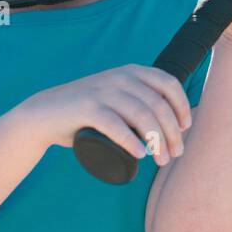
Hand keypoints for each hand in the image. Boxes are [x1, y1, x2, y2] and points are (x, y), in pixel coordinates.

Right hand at [18, 64, 192, 165]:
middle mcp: (119, 77)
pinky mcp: (86, 108)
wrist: (45, 113)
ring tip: (161, 160)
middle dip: (172, 132)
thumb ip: (139, 101)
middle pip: (158, 105)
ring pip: (141, 115)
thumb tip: (174, 126)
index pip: (168, 83)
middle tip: (174, 154)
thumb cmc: (87, 113)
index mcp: (131, 72)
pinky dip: (130, 141)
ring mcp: (102, 91)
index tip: (185, 128)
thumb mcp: (117, 98)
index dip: (182, 106)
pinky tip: (140, 154)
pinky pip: (115, 124)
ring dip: (157, 140)